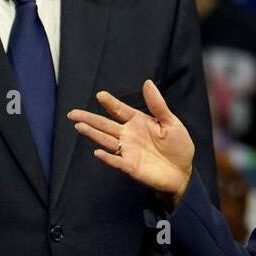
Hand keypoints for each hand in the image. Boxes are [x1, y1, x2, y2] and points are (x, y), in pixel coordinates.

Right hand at [68, 79, 194, 207]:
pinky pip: (117, 161)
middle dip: (89, 118)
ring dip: (93, 134)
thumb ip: (157, 105)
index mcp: (138, 122)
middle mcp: (129, 135)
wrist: (183, 172)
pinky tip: (98, 152)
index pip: (120, 110)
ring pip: (106, 140)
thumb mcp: (171, 122)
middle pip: (105, 125)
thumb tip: (148, 83)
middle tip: (72, 113)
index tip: (100, 95)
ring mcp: (128, 151)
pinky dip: (108, 158)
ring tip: (79, 126)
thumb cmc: (178, 146)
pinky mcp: (131, 167)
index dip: (110, 103)